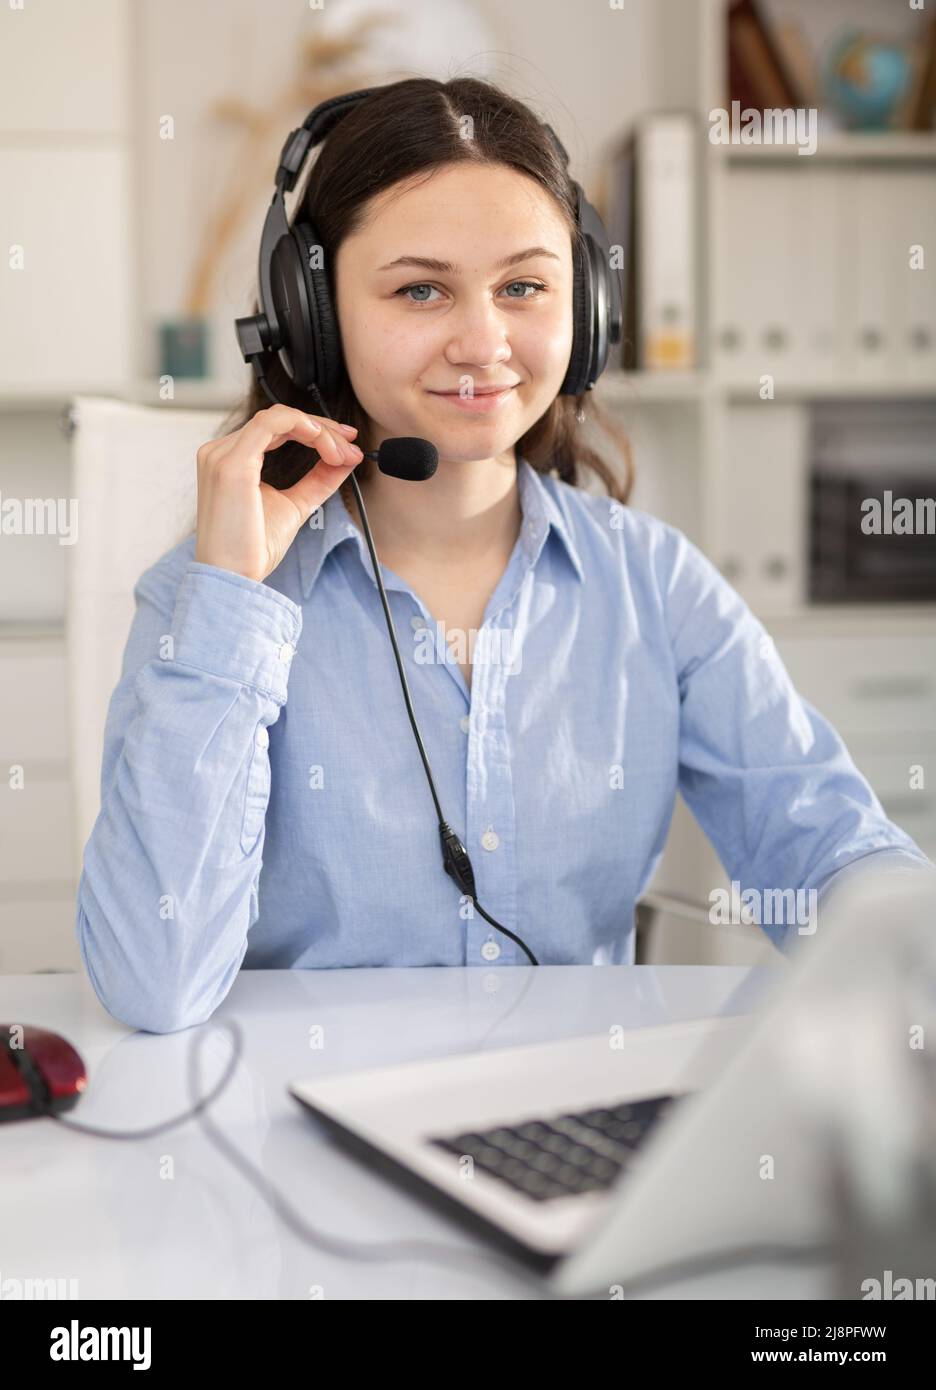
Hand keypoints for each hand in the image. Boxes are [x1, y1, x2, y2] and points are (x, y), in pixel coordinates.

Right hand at [194, 405, 362, 582]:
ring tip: (341, 453)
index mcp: (231, 461)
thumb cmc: (252, 549)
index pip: (276, 429)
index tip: (345, 443)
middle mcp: (221, 453)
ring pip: (278, 418)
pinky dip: (303, 427)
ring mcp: (223, 455)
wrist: (233, 578)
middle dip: (322, 429)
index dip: (314, 430)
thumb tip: (346, 460)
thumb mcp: (295, 506)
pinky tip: (324, 443)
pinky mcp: (232, 464)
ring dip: (318, 431)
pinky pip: (271, 424)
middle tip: (351, 445)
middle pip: (279, 419)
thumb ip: (317, 481)